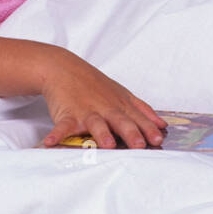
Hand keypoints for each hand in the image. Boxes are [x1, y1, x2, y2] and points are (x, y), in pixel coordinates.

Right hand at [39, 48, 167, 148]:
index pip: (137, 118)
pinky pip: (62, 126)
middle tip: (140, 145)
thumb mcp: (121, 94)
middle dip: (130, 132)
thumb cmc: (95, 85)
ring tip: (107, 145)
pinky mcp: (67, 114)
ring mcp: (86, 111)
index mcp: (120, 105)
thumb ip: (142, 110)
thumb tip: (162, 124)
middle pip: (120, 121)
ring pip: (96, 123)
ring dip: (101, 133)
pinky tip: (51, 143)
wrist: (63, 68)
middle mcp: (105, 108)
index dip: (147, 128)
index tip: (158, 140)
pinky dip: (57, 134)